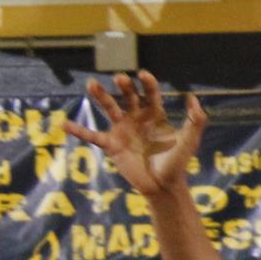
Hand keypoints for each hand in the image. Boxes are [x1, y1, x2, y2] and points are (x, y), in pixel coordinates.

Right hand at [65, 72, 205, 196]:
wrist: (163, 185)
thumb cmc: (177, 162)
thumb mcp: (190, 140)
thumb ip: (196, 120)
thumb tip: (192, 97)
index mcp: (156, 114)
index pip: (150, 94)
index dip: (147, 84)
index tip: (143, 75)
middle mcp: (137, 118)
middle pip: (128, 97)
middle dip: (124, 87)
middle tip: (120, 78)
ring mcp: (122, 130)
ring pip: (109, 109)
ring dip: (100, 96)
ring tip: (91, 84)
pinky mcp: (112, 145)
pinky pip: (92, 136)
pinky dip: (79, 131)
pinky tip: (64, 124)